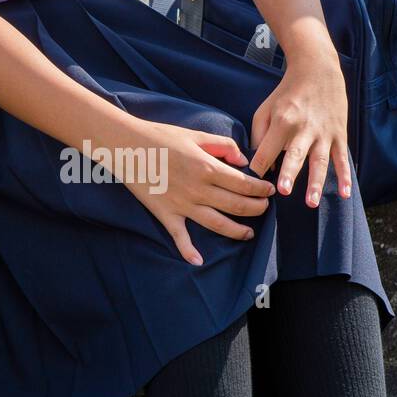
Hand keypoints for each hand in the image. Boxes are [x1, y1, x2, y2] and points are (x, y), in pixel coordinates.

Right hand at [118, 119, 274, 265]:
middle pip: (236, 205)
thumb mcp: (196, 134)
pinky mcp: (166, 214)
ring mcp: (182, 204)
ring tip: (248, 234)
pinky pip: (179, 236)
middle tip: (264, 209)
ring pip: (217, 223)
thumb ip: (223, 145)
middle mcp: (198, 189)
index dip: (260, 189)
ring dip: (236, 231)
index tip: (269, 190)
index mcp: (207, 168)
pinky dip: (188, 251)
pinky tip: (198, 262)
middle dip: (256, 209)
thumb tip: (242, 160)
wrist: (127, 146)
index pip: (244, 184)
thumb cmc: (161, 136)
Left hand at [249, 58, 352, 206]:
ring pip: (320, 161)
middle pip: (294, 155)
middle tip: (283, 191)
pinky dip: (345, 176)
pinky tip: (344, 194)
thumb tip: (260, 164)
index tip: (252, 184)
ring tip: (311, 202)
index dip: (258, 168)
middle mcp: (303, 128)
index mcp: (282, 121)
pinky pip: (342, 159)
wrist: (317, 70)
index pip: (266, 151)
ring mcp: (323, 132)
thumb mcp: (264, 109)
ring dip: (316, 182)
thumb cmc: (286, 93)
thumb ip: (259, 136)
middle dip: (289, 173)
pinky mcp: (339, 134)